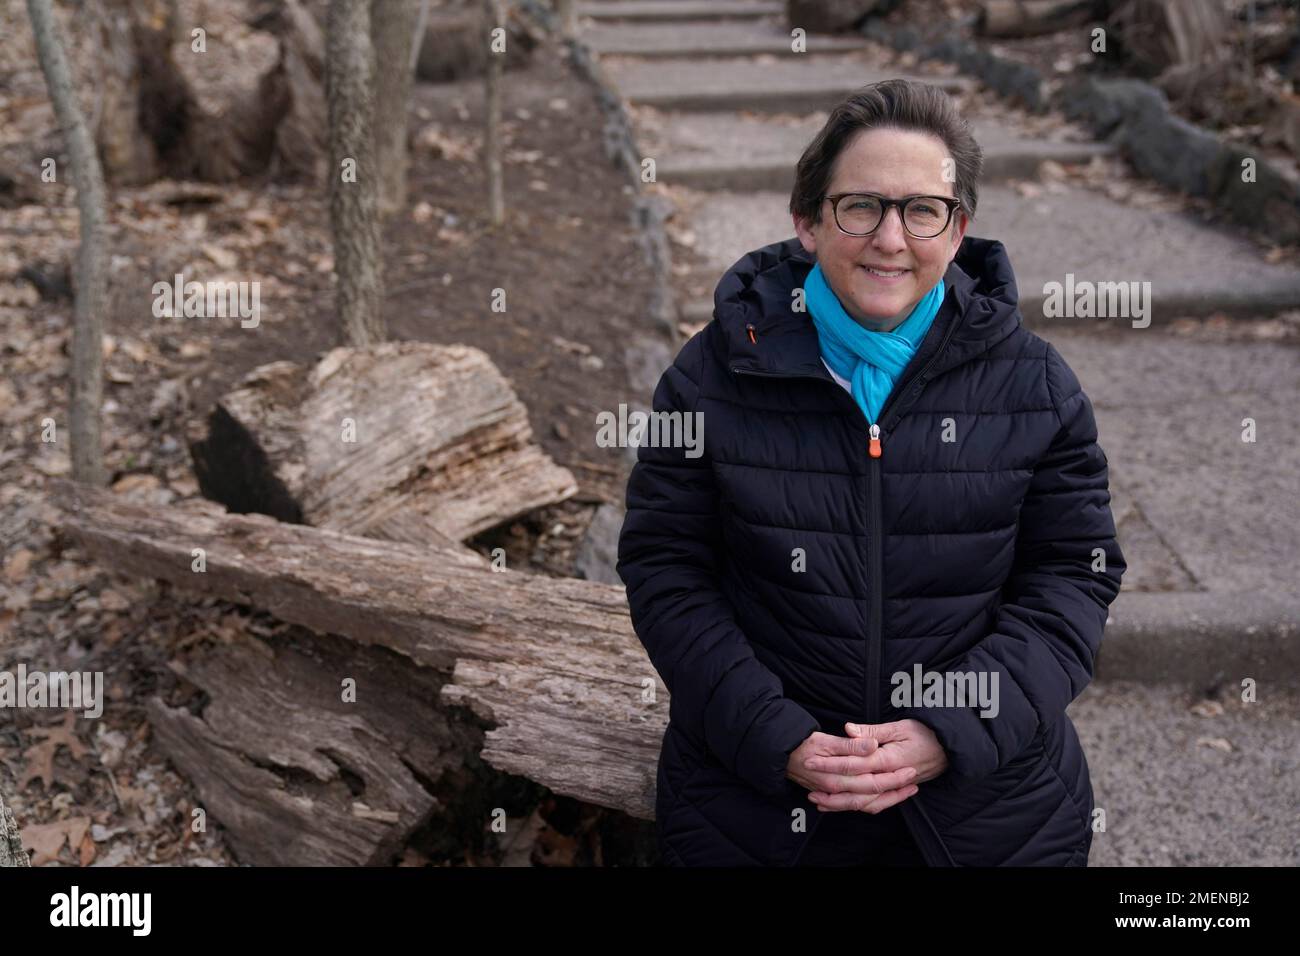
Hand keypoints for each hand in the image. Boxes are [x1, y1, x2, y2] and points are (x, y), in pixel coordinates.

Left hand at [792, 719, 948, 813]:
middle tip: (808, 787)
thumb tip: (849, 729)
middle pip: (856, 789)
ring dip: (841, 804)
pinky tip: (842, 805)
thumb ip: (872, 731)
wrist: (949, 749)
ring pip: (865, 802)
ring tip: (819, 802)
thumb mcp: (899, 726)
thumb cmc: (925, 733)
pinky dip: (857, 807)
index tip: (811, 761)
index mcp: (889, 759)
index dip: (831, 764)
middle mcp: (890, 777)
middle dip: (830, 789)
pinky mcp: (895, 791)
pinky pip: (875, 804)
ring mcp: (894, 787)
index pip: (854, 764)